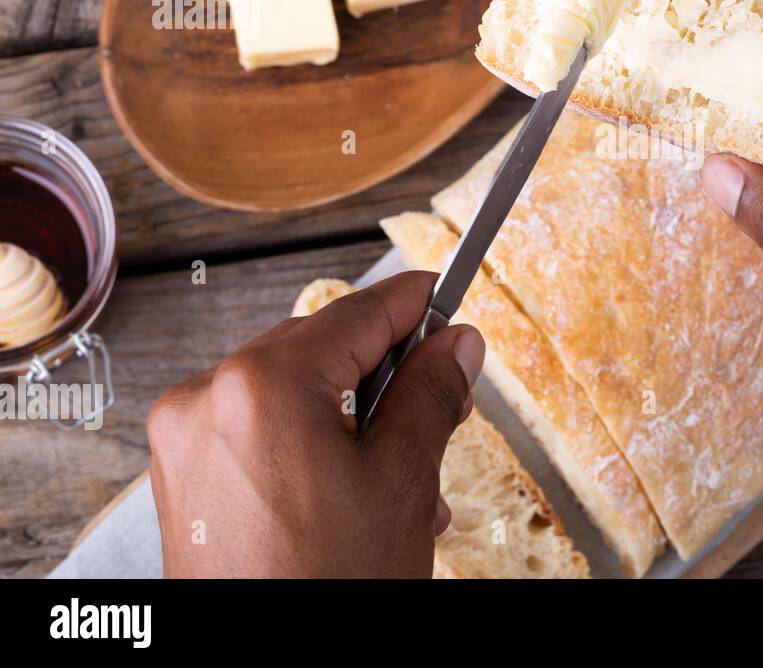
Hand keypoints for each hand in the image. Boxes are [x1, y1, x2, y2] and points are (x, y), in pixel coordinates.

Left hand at [147, 271, 484, 577]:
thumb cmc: (324, 589)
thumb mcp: (401, 483)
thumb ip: (431, 396)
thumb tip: (457, 345)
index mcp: (262, 386)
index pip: (359, 314)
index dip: (417, 304)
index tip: (448, 296)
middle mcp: (207, 399)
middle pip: (323, 350)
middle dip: (388, 376)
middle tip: (443, 400)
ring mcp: (185, 440)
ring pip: (293, 393)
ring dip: (354, 417)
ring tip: (404, 476)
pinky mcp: (182, 476)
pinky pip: (259, 430)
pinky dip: (310, 445)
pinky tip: (355, 488)